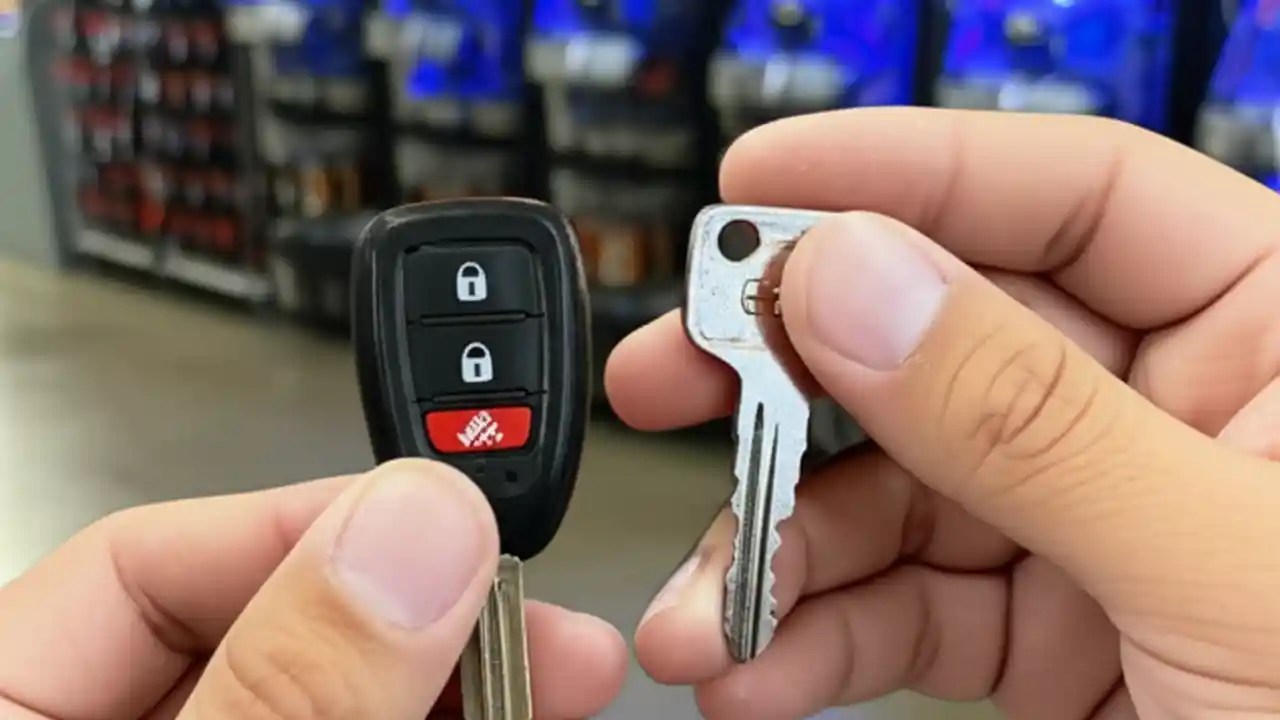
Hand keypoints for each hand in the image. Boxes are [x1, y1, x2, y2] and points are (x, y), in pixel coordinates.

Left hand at [0, 459, 626, 718]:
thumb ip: (288, 687)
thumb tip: (415, 532)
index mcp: (8, 710)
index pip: (147, 557)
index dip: (315, 521)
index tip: (451, 525)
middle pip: (273, 630)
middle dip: (427, 614)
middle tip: (541, 616)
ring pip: (342, 704)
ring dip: (464, 682)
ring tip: (565, 674)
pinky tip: (514, 718)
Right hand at [607, 108, 1279, 718]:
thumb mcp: (1226, 573)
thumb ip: (1032, 421)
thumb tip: (859, 283)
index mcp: (1278, 340)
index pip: (1076, 198)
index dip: (908, 171)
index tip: (760, 187)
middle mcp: (1175, 420)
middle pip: (946, 336)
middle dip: (795, 367)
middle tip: (676, 376)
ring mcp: (1101, 529)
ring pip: (898, 492)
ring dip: (783, 550)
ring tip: (708, 614)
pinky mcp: (1054, 636)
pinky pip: (908, 605)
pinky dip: (820, 637)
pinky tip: (759, 669)